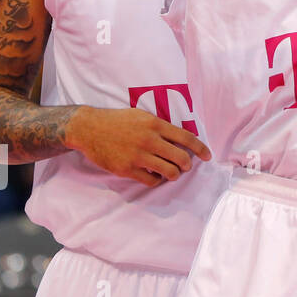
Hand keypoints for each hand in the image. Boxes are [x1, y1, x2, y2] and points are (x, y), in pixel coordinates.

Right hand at [65, 106, 210, 187]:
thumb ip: (161, 126)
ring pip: (169, 172)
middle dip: (187, 165)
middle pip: (181, 158)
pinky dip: (156, 181)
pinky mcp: (126, 169)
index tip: (208, 156)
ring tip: (171, 173)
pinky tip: (154, 176)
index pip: (186, 138)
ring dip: (173, 174)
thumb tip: (180, 138)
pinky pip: (150, 180)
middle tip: (185, 167)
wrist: (89, 128)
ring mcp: (138, 156)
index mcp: (155, 125)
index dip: (201, 149)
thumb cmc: (117, 120)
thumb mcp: (142, 115)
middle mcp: (149, 140)